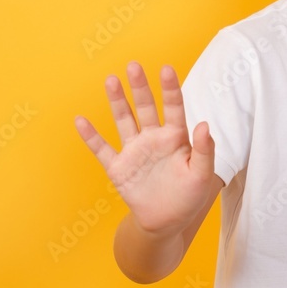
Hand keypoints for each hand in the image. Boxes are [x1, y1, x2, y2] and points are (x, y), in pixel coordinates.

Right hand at [74, 62, 217, 238]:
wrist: (167, 222)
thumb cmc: (189, 196)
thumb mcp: (203, 175)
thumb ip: (205, 150)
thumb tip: (204, 124)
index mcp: (176, 137)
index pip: (173, 107)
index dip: (170, 89)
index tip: (166, 69)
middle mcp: (154, 138)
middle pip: (146, 107)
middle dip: (139, 87)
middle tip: (133, 65)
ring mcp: (135, 151)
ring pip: (124, 120)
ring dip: (117, 101)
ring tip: (111, 80)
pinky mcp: (119, 167)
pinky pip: (102, 149)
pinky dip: (91, 136)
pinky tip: (80, 120)